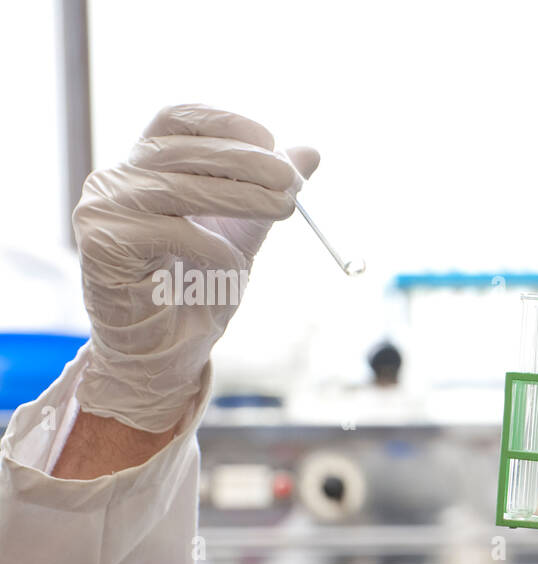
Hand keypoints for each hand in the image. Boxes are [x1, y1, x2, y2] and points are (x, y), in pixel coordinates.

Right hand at [72, 104, 318, 432]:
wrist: (167, 349)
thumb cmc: (200, 287)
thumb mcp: (243, 230)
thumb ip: (268, 189)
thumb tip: (312, 151)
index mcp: (146, 165)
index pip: (177, 118)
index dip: (225, 123)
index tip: (272, 143)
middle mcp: (117, 178)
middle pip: (183, 150)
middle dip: (247, 162)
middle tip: (293, 180)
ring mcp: (104, 208)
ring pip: (179, 187)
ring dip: (242, 196)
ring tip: (285, 209)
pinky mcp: (103, 244)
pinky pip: (167, 232)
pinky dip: (209, 245)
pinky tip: (230, 263)